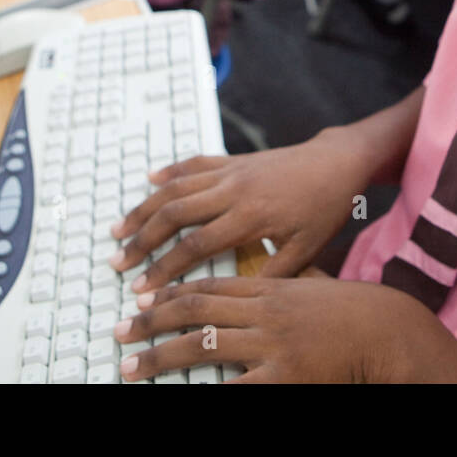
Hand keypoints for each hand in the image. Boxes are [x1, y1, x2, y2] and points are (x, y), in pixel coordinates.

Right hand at [110, 133, 374, 289]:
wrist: (338, 162)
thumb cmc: (325, 207)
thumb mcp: (307, 247)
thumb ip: (272, 271)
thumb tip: (237, 297)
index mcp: (251, 216)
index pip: (195, 246)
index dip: (164, 268)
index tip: (142, 289)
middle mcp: (233, 190)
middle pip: (174, 215)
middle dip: (142, 241)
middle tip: (118, 263)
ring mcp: (231, 171)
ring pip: (176, 187)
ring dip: (144, 208)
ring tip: (119, 229)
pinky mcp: (233, 159)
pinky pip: (194, 163)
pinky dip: (169, 171)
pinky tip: (149, 180)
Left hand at [114, 275, 456, 382]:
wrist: (386, 330)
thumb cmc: (350, 310)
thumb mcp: (310, 281)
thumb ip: (279, 276)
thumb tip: (252, 270)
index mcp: (267, 286)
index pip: (207, 285)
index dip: (168, 292)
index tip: (140, 299)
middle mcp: (263, 310)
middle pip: (195, 310)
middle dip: (151, 321)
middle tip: (120, 332)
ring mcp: (272, 343)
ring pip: (203, 344)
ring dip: (160, 354)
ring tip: (131, 367)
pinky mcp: (284, 376)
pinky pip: (234, 387)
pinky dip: (205, 391)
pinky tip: (180, 394)